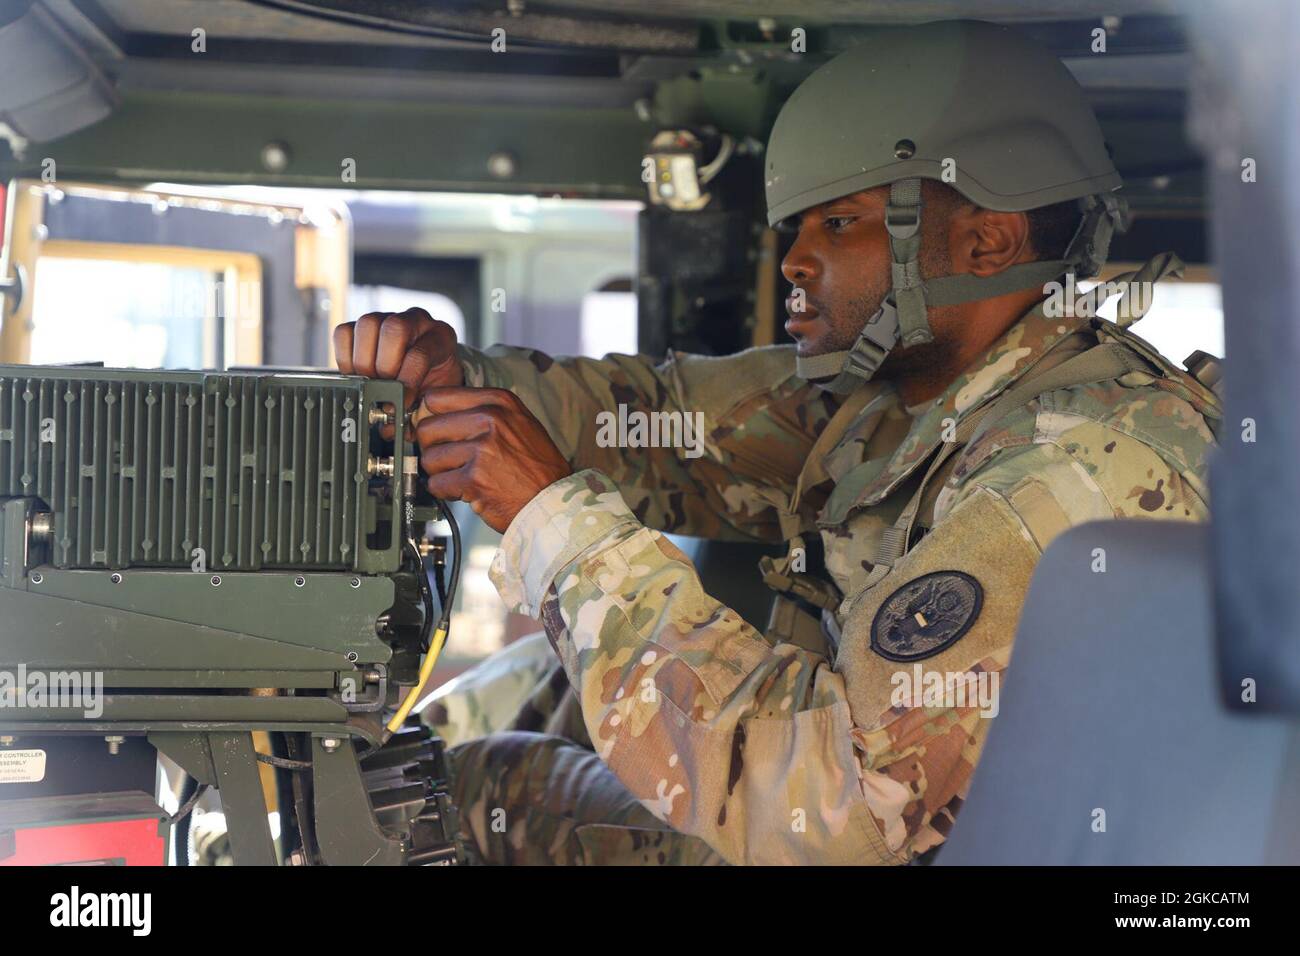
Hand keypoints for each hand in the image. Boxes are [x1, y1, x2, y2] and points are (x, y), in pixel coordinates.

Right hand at [333, 307, 461, 438]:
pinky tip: (356, 373)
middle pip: (393, 329)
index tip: (402, 400)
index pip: (419, 353)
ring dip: (363, 359)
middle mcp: (415, 321)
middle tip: (383, 388)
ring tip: (368, 381)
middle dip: (383, 366)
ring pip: (367, 324)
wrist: (430, 369)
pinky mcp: (363, 326)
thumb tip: (387, 428)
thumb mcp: (435, 397)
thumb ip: (417, 412)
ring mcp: (387, 318)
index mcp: (440, 337)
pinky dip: (344, 355)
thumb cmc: (434, 384)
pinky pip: (344, 332)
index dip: (407, 380)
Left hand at [414, 386, 572, 532]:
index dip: (431, 417)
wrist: (553, 500)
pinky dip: (445, 492)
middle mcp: (490, 419)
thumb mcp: (517, 422)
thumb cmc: (537, 466)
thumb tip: (433, 413)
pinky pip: (437, 483)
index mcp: (498, 401)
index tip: (436, 431)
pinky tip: (464, 491)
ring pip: (429, 458)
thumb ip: (481, 412)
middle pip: (428, 428)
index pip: (437, 397)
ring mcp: (482, 449)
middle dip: (432, 448)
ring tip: (461, 476)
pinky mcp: (475, 479)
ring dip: (440, 473)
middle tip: (447, 460)